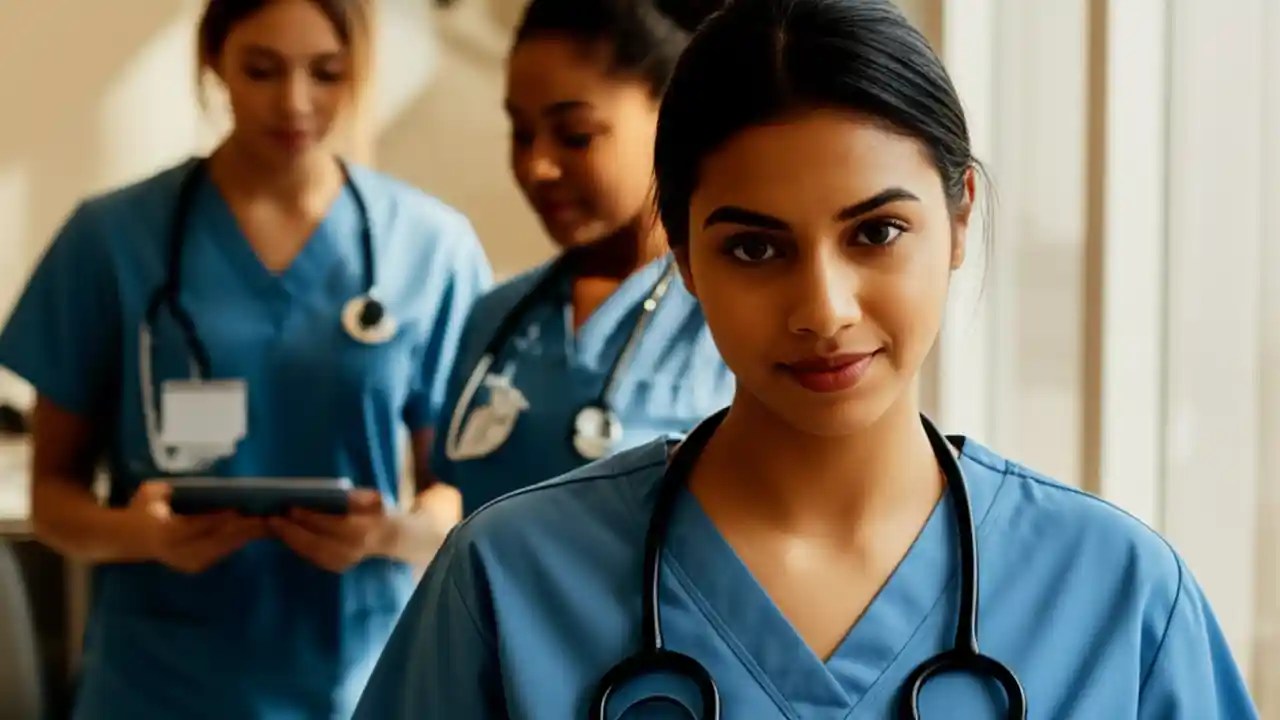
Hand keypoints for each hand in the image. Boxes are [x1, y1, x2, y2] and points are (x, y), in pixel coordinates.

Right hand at [126, 481, 267, 573]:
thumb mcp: (154, 492)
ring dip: (247, 536)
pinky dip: (239, 541)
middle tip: (266, 517)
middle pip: (215, 540)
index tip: (240, 510)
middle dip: (242, 529)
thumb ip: (173, 490)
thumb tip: (205, 485)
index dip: (218, 519)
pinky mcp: (196, 565)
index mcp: (164, 531)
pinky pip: (221, 552)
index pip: (196, 526)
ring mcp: (187, 562)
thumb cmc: (144, 508)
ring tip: (269, 523)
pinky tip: (256, 531)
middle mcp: (177, 551)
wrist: (132, 538)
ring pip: (222, 548)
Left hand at [268, 489, 390, 572]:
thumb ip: (360, 497)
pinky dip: (295, 544)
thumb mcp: (375, 499)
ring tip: (271, 524)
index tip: (292, 508)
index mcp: (362, 531)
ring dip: (288, 539)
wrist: (388, 537)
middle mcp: (351, 551)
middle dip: (292, 530)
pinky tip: (282, 533)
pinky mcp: (334, 565)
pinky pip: (310, 555)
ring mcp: (341, 561)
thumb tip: (343, 495)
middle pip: (316, 542)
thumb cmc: (377, 512)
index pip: (333, 525)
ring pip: (310, 552)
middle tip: (272, 518)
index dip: (311, 518)